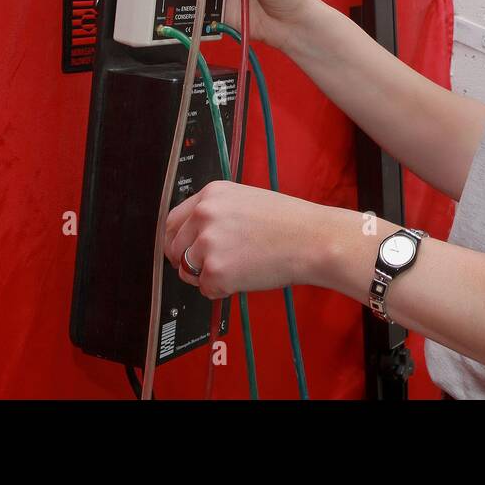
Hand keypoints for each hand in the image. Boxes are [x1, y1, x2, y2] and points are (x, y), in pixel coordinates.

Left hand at [163, 179, 332, 298]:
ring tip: (236, 269)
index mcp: (211, 194)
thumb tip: (196, 235)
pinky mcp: (215, 270)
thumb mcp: (246, 200)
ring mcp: (207, 242)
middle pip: (174, 247)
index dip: (176, 240)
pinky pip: (206, 289)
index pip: (173, 221)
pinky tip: (245, 277)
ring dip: (206, 276)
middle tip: (208, 268)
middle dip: (187, 261)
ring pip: (187, 270)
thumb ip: (217, 213)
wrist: (312, 240)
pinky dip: (222, 290)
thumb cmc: (289, 223)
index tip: (181, 250)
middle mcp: (204, 214)